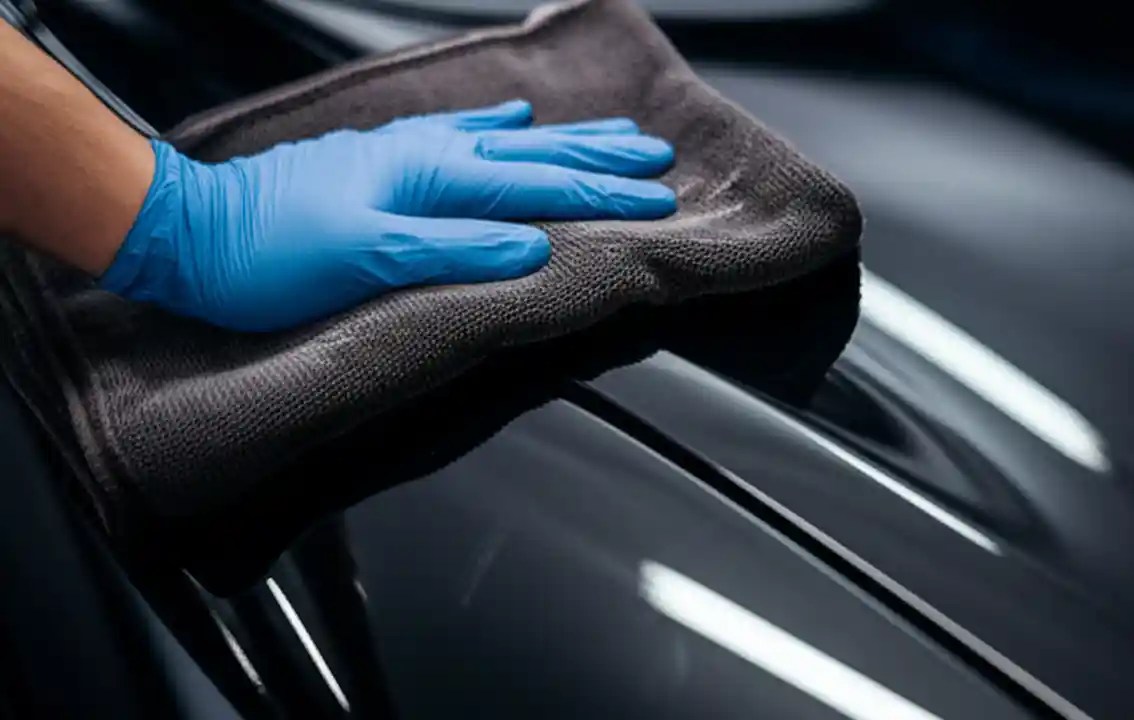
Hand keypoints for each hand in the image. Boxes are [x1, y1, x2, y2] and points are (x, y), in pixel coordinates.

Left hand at [99, 100, 676, 331]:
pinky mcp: (386, 159)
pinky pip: (462, 134)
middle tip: (660, 159)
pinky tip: (515, 116)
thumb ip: (455, 248)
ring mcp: (408, 151)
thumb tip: (534, 246)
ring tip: (615, 133)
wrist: (191, 231)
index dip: (604, 195)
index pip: (539, 188)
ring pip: (509, 140)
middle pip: (537, 154)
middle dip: (603, 160)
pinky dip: (498, 127)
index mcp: (434, 177)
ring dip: (566, 140)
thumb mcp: (368, 259)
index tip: (660, 196)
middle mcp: (429, 154)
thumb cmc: (272, 253)